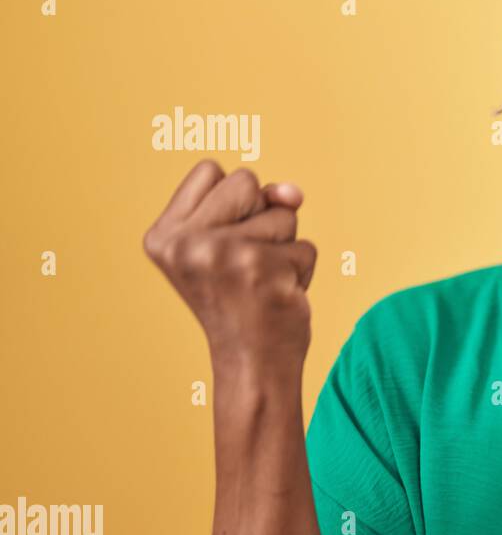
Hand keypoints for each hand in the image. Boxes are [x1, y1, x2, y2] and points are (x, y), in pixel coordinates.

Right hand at [143, 160, 317, 368]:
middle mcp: (186, 243)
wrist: (252, 364)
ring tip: (262, 282)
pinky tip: (278, 297)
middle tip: (245, 264)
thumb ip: (258, 203)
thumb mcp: (232, 243)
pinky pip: (305, 248)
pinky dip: (302, 271)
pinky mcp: (263, 270)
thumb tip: (292, 193)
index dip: (232, 202)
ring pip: (283, 214)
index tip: (223, 242)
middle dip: (260, 217)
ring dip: (284, 247)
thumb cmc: (242, 301)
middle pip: (246, 181)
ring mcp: (224, 255)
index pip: (211, 170)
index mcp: (163, 235)